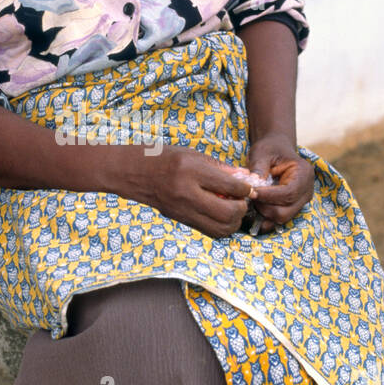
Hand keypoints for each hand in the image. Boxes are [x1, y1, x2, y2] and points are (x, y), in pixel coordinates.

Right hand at [122, 144, 258, 238]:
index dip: (247, 189)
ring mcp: (183, 210)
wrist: (133, 172)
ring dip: (233, 221)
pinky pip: (208, 230)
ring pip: (220, 228)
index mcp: (192, 171)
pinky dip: (220, 226)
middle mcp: (188, 193)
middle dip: (242, 209)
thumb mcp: (193, 154)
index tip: (250, 188)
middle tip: (242, 201)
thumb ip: (220, 168)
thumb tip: (245, 179)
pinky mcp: (180, 219)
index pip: (230, 187)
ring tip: (232, 209)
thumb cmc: (163, 157)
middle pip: (228, 213)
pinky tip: (220, 215)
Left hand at [244, 132, 314, 233]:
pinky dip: (264, 218)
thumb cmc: (269, 149)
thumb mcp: (262, 153)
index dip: (268, 196)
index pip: (288, 193)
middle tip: (250, 196)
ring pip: (282, 218)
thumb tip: (253, 186)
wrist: (276, 150)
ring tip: (252, 200)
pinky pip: (278, 220)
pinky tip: (255, 207)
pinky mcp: (292, 208)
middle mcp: (306, 191)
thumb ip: (258, 168)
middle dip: (264, 207)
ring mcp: (301, 202)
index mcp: (304, 174)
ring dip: (263, 213)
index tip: (250, 193)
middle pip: (286, 211)